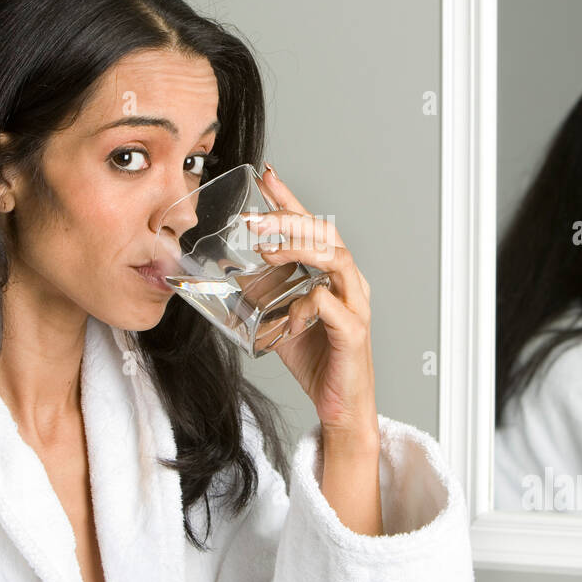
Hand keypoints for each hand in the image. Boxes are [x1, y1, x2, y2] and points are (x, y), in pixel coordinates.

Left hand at [244, 165, 377, 449]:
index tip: (266, 176)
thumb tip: (226, 275)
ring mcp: (355, 305)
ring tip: (268, 251)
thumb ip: (260, 295)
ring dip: (299, 250)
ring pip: (334, 259)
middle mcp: (348, 282)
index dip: (289, 200)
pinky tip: (290, 316)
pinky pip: (331, 305)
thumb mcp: (277, 318)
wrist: (340, 405)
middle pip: (325, 234)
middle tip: (253, 218)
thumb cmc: (316, 358)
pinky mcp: (354, 332)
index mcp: (332, 273)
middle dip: (288, 219)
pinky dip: (307, 305)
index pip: (312, 226)